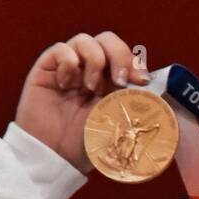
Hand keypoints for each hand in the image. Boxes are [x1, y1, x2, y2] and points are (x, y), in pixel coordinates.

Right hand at [13, 31, 151, 173]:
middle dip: (119, 56)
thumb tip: (150, 86)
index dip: (134, 63)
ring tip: (90, 87)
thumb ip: (130, 101)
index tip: (142, 81)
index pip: (125, 57)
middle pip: (108, 41)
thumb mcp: (117, 123)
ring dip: (94, 60)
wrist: (54, 157)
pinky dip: (68, 62)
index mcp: (109, 83)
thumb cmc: (85, 145)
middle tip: (120, 80)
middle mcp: (90, 72)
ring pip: (85, 40)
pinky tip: (65, 84)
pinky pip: (61, 49)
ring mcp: (69, 69)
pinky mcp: (47, 69)